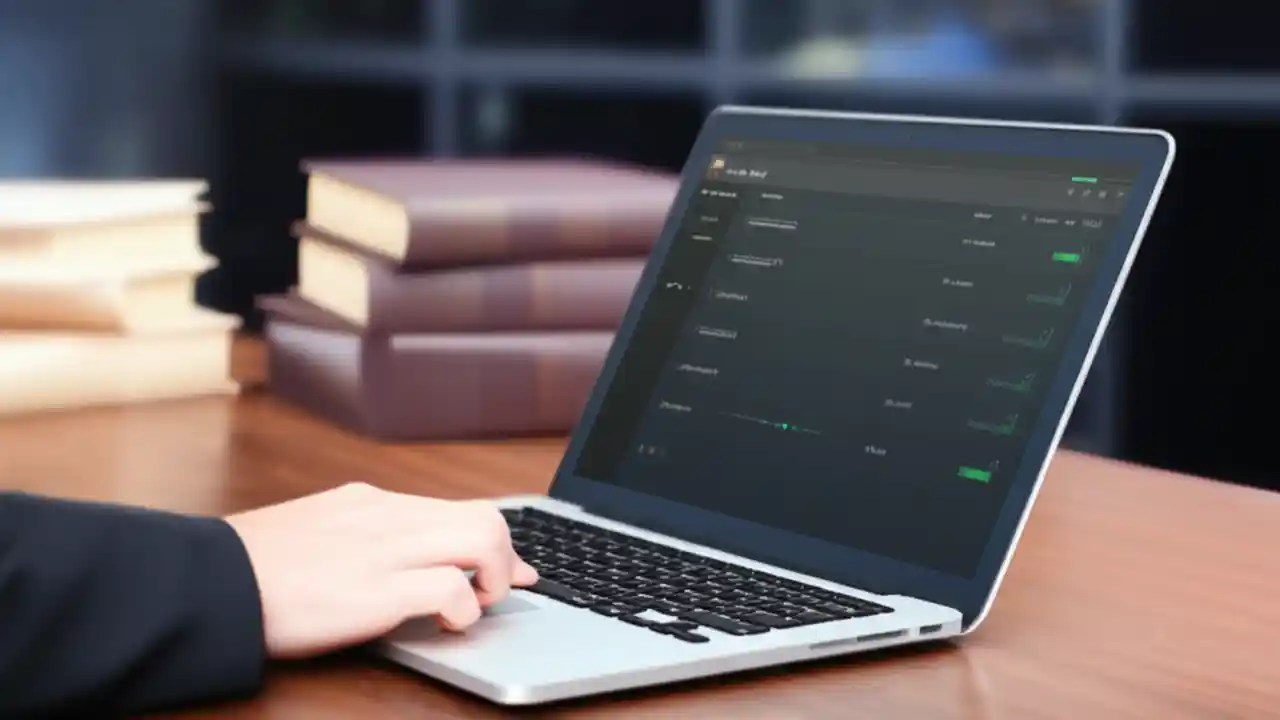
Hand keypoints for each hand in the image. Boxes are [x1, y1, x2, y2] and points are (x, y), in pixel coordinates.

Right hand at [225, 482, 536, 658]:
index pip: (459, 507)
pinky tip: (448, 624)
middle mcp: (386, 516)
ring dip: (495, 578)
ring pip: (483, 537)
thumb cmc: (255, 569)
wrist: (210, 582)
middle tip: (493, 593)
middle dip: (506, 557)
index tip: (514, 570)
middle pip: (486, 516)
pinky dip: (464, 609)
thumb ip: (369, 540)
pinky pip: (451, 587)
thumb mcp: (318, 534)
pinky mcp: (376, 588)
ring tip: (474, 607)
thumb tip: (413, 560)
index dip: (498, 542)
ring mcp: (383, 548)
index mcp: (371, 504)